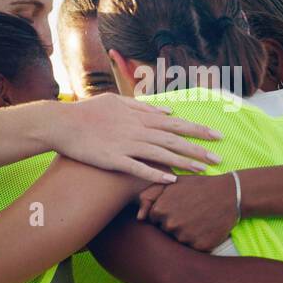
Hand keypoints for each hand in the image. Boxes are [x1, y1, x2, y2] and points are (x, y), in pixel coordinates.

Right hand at [50, 94, 221, 183]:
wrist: (62, 123)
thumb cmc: (88, 112)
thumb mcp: (117, 101)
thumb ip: (143, 106)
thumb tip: (167, 110)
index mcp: (139, 116)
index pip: (175, 123)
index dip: (197, 130)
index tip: (216, 135)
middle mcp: (136, 129)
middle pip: (173, 139)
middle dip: (198, 149)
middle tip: (219, 158)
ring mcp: (125, 144)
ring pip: (161, 154)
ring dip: (183, 162)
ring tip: (203, 171)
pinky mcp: (113, 159)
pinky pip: (138, 168)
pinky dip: (155, 173)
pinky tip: (171, 180)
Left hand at [136, 174, 237, 251]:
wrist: (230, 194)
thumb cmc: (199, 187)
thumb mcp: (174, 183)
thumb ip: (150, 196)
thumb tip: (139, 217)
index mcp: (160, 209)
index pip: (155, 220)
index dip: (167, 212)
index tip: (180, 205)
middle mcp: (171, 225)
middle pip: (167, 231)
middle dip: (176, 223)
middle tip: (192, 211)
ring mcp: (185, 236)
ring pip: (180, 240)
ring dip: (188, 232)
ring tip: (200, 218)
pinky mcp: (200, 246)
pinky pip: (194, 247)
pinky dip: (200, 240)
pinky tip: (207, 227)